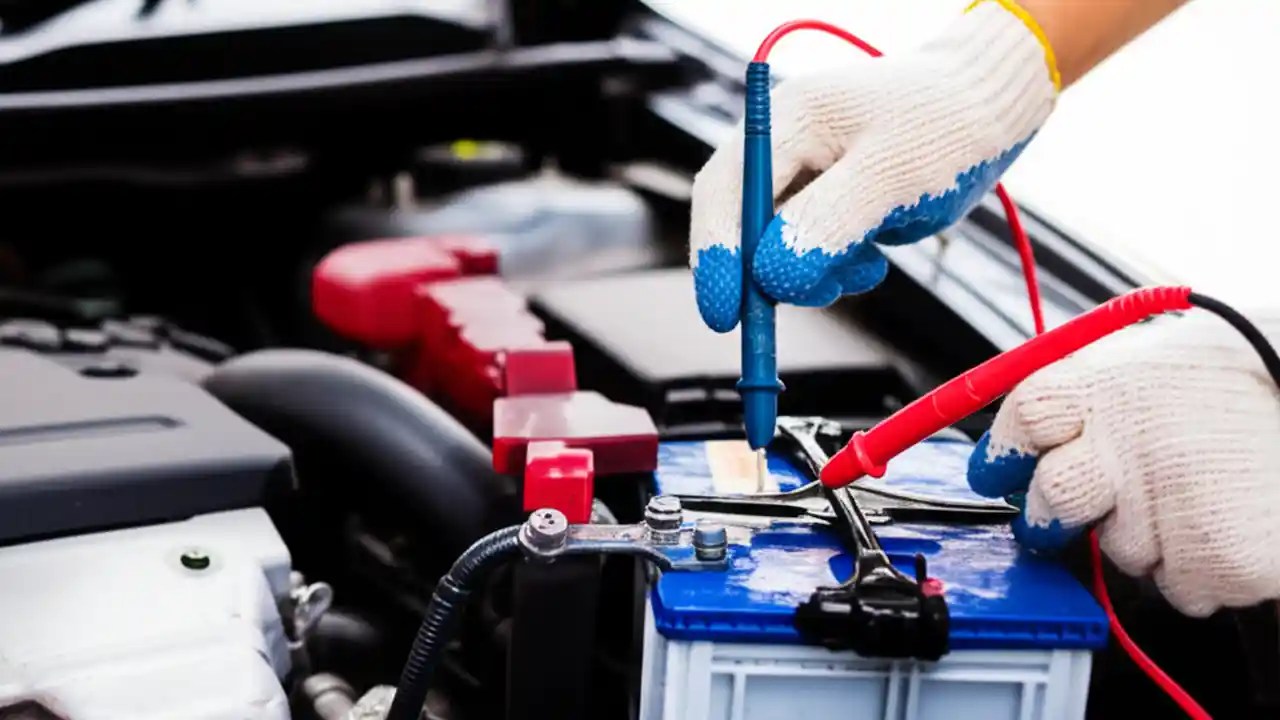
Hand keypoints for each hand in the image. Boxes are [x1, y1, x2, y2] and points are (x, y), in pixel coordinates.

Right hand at [689, 0, 1059, 331]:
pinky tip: (872, 258)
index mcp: (789, 120)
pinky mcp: (825, 200)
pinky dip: (832, 268)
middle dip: (763, 273)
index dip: (715, 254)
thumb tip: (770, 277)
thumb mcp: (892, 177)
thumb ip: (827, 225)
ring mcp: (802, 174)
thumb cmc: (947, 127)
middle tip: (795, 308)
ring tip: (867, 266)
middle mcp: (784, 145)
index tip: (722, 315)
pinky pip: (806, 250)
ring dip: (811, 272)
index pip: (725, 191)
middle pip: (739, 223)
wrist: (989, 107)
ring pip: (773, 246)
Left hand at [967, 309, 1279, 616]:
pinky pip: (1181, 585)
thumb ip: (1091, 395)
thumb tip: (1024, 436)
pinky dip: (1203, 569)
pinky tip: (1234, 521)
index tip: (1001, 472)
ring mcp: (1172, 501)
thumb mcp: (1160, 358)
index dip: (1005, 452)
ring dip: (1152, 535)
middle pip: (1053, 497)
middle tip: (1089, 506)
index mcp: (1110, 381)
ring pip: (1121, 550)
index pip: (1024, 418)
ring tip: (1206, 490)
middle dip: (1057, 513)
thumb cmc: (1247, 382)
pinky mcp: (1216, 555)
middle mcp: (1131, 439)